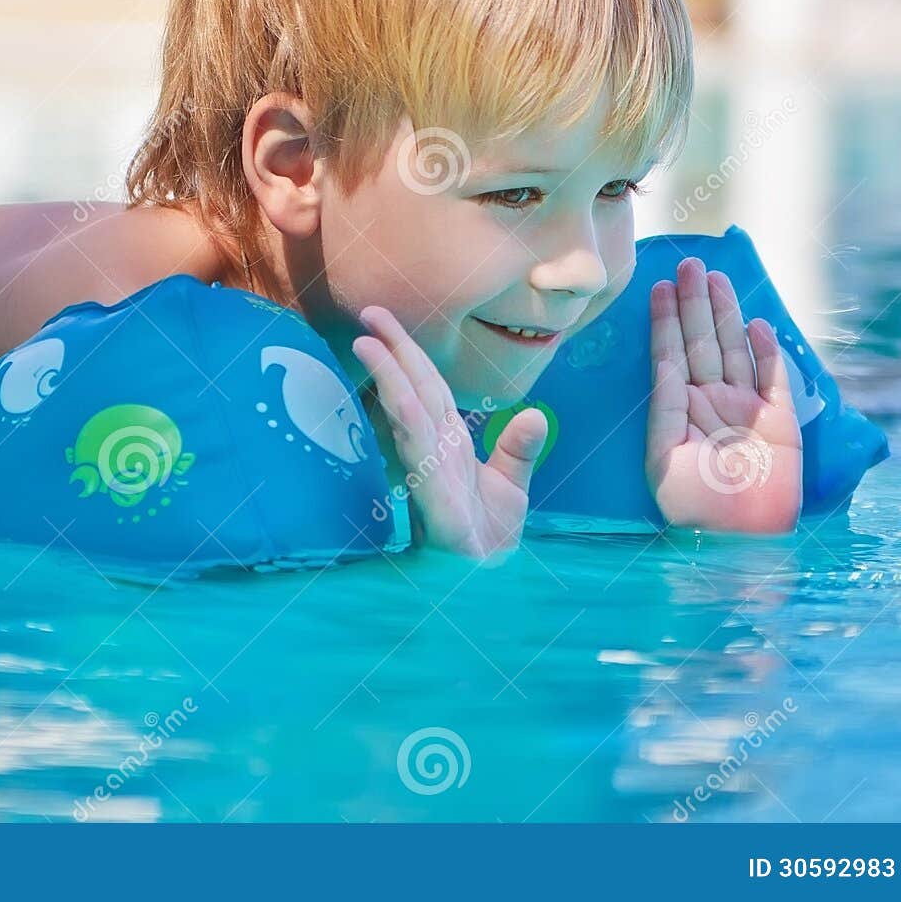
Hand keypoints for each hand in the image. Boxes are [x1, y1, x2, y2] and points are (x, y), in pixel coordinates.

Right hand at [351, 306, 547, 558]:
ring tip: (367, 343)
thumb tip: (533, 415)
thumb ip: (517, 451)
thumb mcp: (511, 489)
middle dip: (392, 351)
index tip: (383, 321)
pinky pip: (421, 459)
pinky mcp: (435, 505)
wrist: (489, 590)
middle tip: (368, 311)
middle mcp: (434, 455)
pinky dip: (409, 427)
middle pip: (413, 392)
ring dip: (390, 379)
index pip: (427, 389)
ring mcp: (430, 477)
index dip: (409, 353)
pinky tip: (399, 401)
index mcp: (449, 446)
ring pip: (409, 417)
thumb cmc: (490, 542)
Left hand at [645, 257, 802, 533]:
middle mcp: (711, 403)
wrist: (737, 542)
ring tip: (714, 279)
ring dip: (726, 314)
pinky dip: (766, 351)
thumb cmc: (691, 507)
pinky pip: (774, 378)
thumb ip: (665, 408)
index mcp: (679, 411)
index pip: (670, 355)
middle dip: (695, 303)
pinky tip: (755, 323)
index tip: (657, 286)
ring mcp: (746, 409)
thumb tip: (663, 362)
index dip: (665, 321)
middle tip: (688, 264)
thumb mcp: (662, 457)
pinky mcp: (780, 421)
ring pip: (734, 350)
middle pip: (703, 342)